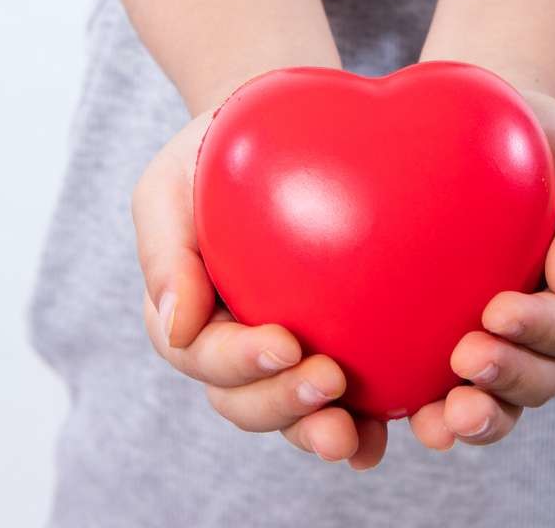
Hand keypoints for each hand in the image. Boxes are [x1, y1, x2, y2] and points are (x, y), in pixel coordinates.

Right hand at [131, 105, 389, 470]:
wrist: (274, 122)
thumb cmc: (212, 152)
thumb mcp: (168, 186)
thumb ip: (166, 253)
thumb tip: (178, 326)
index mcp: (189, 318)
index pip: (204, 355)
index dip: (242, 362)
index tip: (285, 342)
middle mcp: (234, 349)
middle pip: (248, 401)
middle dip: (285, 404)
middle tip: (331, 382)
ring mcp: (285, 355)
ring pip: (294, 414)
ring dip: (319, 429)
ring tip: (354, 432)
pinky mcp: (336, 347)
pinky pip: (348, 400)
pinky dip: (364, 426)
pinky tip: (388, 430)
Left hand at [406, 87, 554, 451]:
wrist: (481, 124)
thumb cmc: (542, 138)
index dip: (547, 328)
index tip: (499, 311)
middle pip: (550, 374)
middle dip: (512, 376)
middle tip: (466, 360)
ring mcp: (510, 343)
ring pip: (509, 401)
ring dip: (483, 415)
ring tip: (443, 420)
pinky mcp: (458, 349)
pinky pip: (456, 396)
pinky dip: (440, 418)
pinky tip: (414, 421)